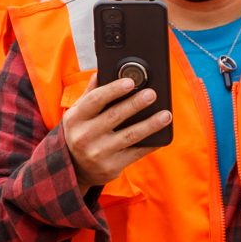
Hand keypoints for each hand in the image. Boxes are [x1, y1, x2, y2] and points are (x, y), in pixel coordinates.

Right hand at [62, 74, 172, 188]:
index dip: (113, 90)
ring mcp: (98, 153)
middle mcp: (84, 136)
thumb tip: (100, 73)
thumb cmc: (80, 133)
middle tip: (152, 94)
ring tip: (165, 115)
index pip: (95, 100)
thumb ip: (90, 94)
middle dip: (135, 104)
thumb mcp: (78, 114)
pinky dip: (150, 143)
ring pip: (129, 136)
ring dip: (150, 124)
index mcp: (75, 118)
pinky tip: (161, 135)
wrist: (74, 168)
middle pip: (114, 116)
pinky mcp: (111, 167)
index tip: (130, 81)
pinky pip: (136, 153)